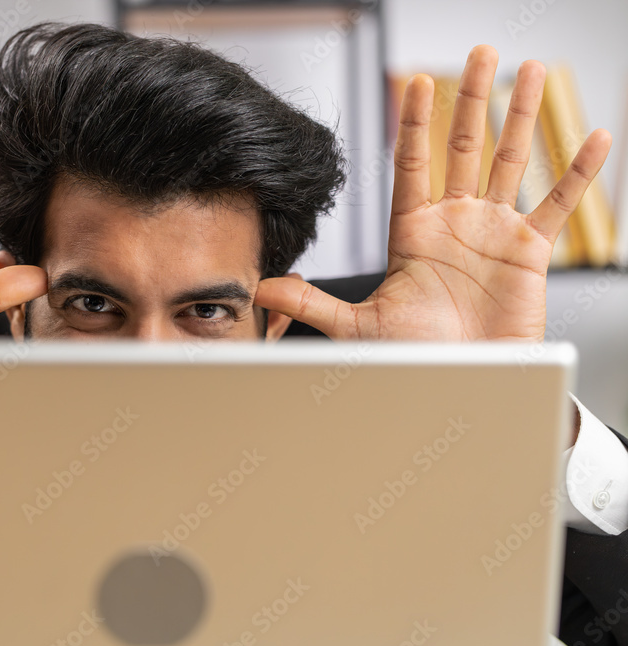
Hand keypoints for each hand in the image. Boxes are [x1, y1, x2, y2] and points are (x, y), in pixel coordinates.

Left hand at [255, 46, 611, 340]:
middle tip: (479, 52)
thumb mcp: (358, 323)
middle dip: (469, 99)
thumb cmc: (414, 355)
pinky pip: (558, 202)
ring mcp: (494, 231)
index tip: (414, 82)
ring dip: (520, 116)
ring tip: (531, 70)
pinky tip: (594, 138)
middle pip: (463, 147)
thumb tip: (262, 287)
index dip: (413, 123)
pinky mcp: (529, 250)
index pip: (410, 163)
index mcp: (412, 231)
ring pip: (510, 160)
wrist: (461, 382)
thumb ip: (311, 302)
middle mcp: (454, 222)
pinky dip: (577, 172)